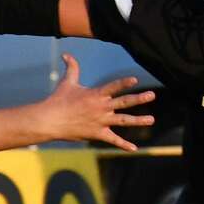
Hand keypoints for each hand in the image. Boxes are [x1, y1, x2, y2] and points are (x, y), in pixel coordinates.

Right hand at [39, 53, 154, 151]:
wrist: (50, 120)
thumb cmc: (58, 100)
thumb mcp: (67, 82)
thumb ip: (72, 68)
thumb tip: (66, 54)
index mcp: (95, 94)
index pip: (113, 87)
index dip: (124, 83)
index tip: (135, 80)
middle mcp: (101, 107)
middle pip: (124, 102)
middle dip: (139, 99)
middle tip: (152, 95)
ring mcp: (100, 121)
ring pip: (123, 120)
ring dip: (138, 120)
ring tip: (151, 120)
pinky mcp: (97, 134)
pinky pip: (113, 140)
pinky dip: (124, 145)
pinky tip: (134, 148)